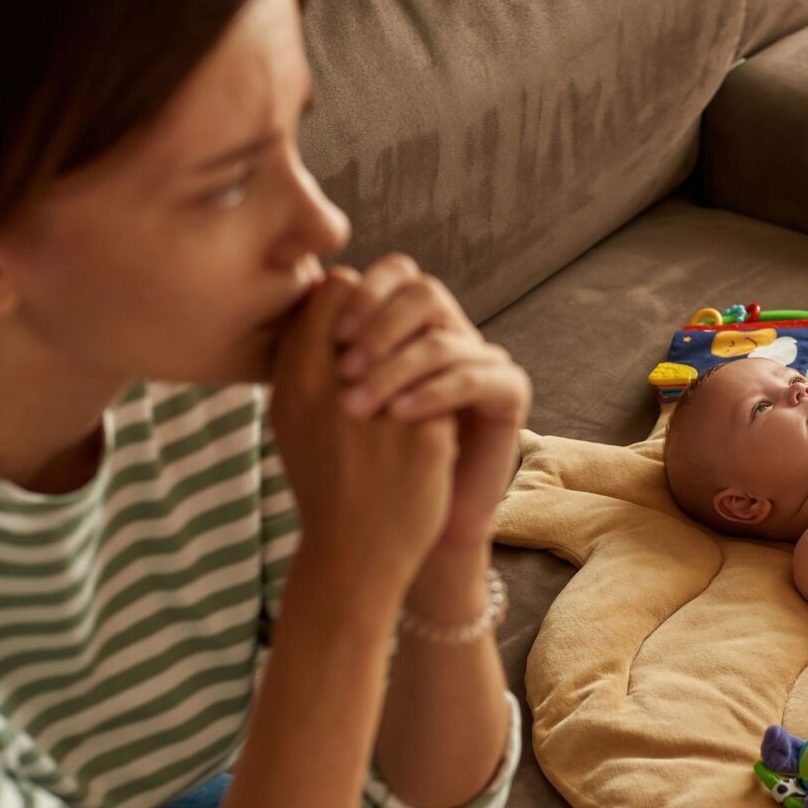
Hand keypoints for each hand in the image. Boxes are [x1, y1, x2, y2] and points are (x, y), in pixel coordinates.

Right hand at [269, 272, 456, 590]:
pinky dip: (448, 392)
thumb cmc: (324, 483)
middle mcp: (335, 387)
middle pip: (380, 305)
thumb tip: (323, 303)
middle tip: (406, 333)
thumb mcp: (291, 419)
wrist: (353, 555)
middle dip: (397, 313)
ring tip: (425, 371)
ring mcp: (384, 410)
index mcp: (297, 378)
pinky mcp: (427, 436)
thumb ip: (301, 361)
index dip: (357, 296)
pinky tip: (444, 414)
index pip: (334, 290)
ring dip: (426, 349)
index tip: (368, 320)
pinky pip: (449, 385)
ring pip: (423, 339)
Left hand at [326, 255, 532, 548]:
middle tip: (343, 366)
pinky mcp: (507, 396)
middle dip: (379, 323)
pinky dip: (433, 393)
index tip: (329, 334)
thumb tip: (301, 292)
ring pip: (444, 338)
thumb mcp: (325, 400)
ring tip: (359, 405)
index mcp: (408, 327)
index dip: (361, 293)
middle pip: (423, 291)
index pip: (393, 274)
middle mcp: (448, 335)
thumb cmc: (354, 466)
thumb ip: (315, 345)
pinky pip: (476, 376)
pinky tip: (399, 415)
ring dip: (397, 366)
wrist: (397, 533)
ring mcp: (481, 363)